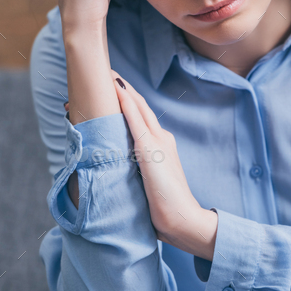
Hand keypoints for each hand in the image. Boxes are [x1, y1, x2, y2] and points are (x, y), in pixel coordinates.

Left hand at [111, 72, 217, 259]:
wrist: (183, 220)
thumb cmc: (166, 208)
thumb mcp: (149, 182)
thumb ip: (139, 170)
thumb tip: (120, 169)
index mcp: (160, 146)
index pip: (140, 117)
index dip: (126, 100)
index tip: (111, 86)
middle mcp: (161, 139)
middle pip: (139, 107)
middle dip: (123, 88)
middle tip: (107, 70)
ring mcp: (158, 144)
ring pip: (138, 109)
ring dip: (122, 90)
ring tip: (108, 74)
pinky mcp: (152, 152)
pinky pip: (136, 123)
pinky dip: (127, 106)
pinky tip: (118, 91)